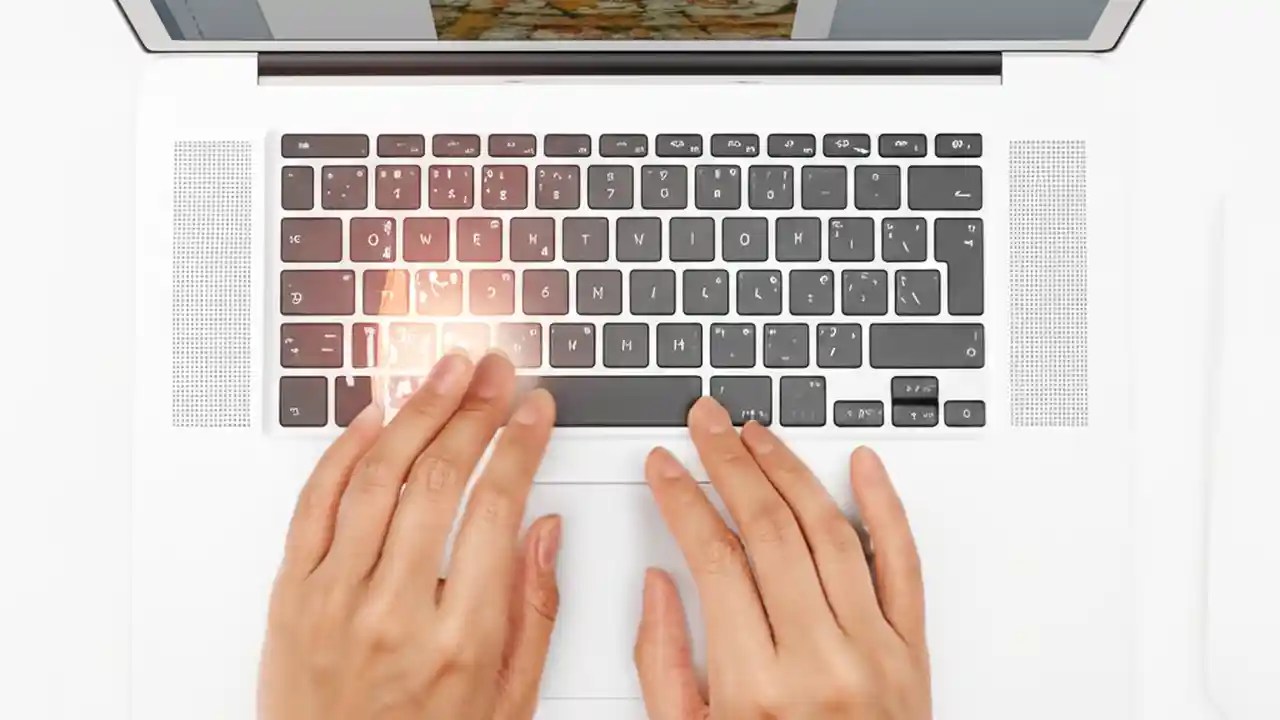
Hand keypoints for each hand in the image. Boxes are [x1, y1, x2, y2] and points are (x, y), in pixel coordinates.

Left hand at [259, 353, 561, 719]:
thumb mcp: (507, 701)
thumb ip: (533, 611)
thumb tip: (545, 530)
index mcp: (459, 640)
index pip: (495, 507)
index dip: (520, 444)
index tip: (535, 411)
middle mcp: (392, 613)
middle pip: (438, 478)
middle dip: (473, 410)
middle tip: (493, 373)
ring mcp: (333, 600)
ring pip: (376, 477)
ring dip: (415, 411)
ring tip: (443, 373)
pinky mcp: (289, 597)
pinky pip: (314, 504)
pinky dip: (344, 451)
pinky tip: (375, 419)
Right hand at [636, 397, 930, 719]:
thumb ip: (666, 666)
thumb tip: (660, 585)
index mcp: (756, 690)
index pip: (713, 558)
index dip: (682, 499)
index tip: (664, 468)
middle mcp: (821, 663)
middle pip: (769, 530)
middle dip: (729, 462)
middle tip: (705, 423)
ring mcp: (875, 653)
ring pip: (830, 531)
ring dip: (789, 469)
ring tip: (758, 433)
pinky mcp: (912, 653)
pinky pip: (903, 564)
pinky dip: (885, 507)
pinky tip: (862, 466)